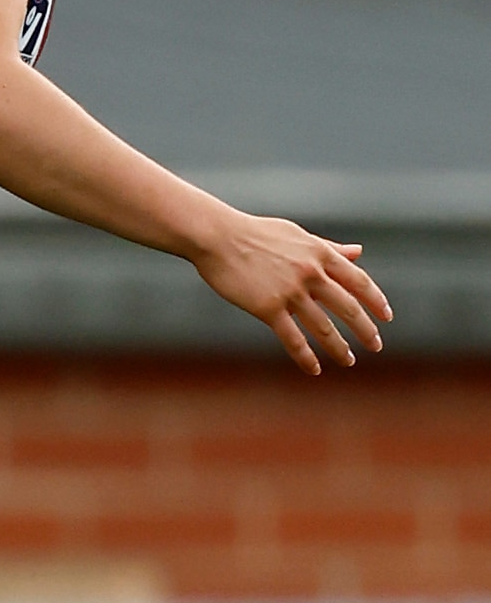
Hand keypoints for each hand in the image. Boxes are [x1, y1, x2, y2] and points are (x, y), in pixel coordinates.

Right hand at [192, 209, 390, 374]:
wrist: (217, 237)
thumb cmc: (255, 233)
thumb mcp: (298, 236)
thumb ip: (329, 248)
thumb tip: (359, 252)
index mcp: (320, 254)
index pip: (359, 282)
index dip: (376, 301)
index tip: (386, 317)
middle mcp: (311, 274)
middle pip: (347, 308)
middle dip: (365, 330)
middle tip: (375, 346)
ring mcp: (290, 292)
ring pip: (323, 327)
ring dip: (339, 348)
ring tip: (349, 361)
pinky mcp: (267, 307)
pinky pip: (292, 338)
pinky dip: (305, 356)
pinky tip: (314, 369)